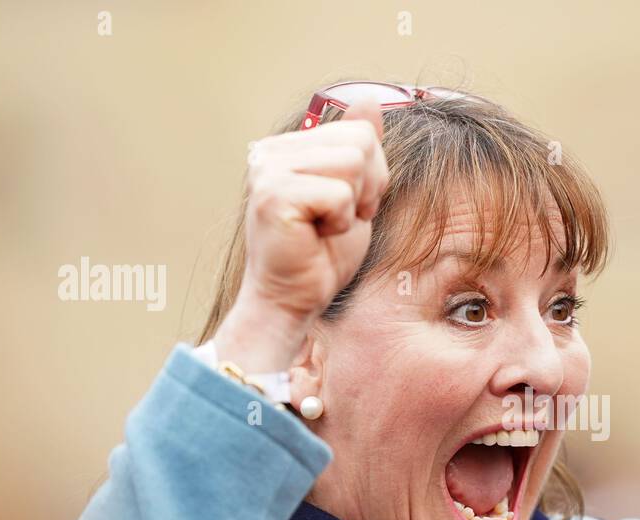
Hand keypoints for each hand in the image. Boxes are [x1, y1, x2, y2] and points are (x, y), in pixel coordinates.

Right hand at [214, 96, 389, 370]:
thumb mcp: (353, 194)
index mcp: (287, 147)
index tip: (346, 208)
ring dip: (353, 205)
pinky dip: (341, 222)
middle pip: (361, 142)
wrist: (292, 301)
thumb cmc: (322, 256)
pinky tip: (317, 237)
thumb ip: (359, 148)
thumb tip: (369, 98)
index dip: (371, 176)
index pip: (360, 132)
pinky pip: (340, 193)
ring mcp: (268, 170)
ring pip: (354, 163)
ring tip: (327, 227)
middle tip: (338, 220)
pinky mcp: (274, 195)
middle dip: (367, 188)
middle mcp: (270, 152)